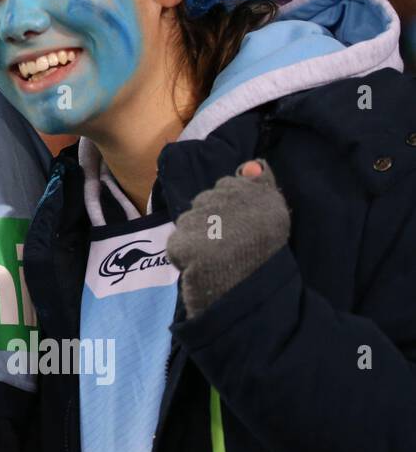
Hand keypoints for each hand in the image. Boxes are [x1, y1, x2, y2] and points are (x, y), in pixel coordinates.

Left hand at [167, 159, 290, 318]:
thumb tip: (252, 162)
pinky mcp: (181, 241)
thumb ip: (261, 186)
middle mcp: (225, 202)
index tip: (240, 224)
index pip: (229, 185)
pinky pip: (178, 242)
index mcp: (252, 195)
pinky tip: (201, 265)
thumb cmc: (266, 255)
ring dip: (196, 235)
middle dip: (211, 217)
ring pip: (189, 220)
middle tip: (226, 241)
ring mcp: (199, 220)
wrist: (249, 289)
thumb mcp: (273, 216)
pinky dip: (185, 254)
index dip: (231, 205)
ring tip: (215, 256)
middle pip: (206, 200)